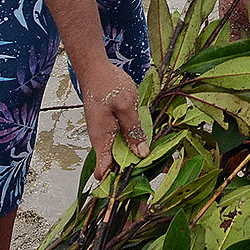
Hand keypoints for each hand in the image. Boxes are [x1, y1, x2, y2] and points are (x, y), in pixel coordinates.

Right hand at [82, 60, 145, 178]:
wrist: (95, 68)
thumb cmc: (109, 85)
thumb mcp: (127, 107)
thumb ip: (134, 131)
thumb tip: (142, 154)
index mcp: (101, 139)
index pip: (104, 171)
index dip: (116, 180)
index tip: (135, 180)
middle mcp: (100, 139)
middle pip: (113, 163)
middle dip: (130, 166)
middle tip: (154, 165)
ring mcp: (103, 132)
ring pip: (118, 150)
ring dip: (132, 151)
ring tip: (152, 151)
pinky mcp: (108, 125)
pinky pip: (119, 138)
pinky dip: (130, 139)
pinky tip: (144, 135)